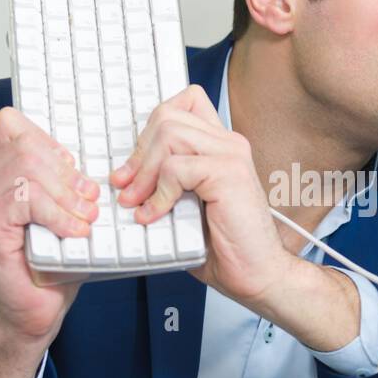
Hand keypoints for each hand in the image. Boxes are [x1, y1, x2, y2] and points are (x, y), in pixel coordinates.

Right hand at [0, 107, 100, 345]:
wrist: (33, 311)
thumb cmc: (50, 264)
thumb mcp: (64, 212)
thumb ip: (66, 183)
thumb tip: (95, 165)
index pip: (11, 125)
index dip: (48, 142)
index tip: (71, 171)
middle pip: (25, 145)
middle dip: (66, 173)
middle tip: (87, 200)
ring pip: (28, 171)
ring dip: (66, 195)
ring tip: (85, 216)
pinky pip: (27, 199)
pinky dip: (58, 214)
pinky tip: (74, 231)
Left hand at [108, 86, 362, 351]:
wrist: (256, 274)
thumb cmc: (224, 246)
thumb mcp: (185, 206)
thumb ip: (164, 182)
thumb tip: (122, 176)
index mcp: (220, 146)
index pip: (183, 103)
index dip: (150, 128)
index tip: (134, 167)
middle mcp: (229, 143)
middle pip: (168, 115)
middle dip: (138, 152)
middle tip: (126, 187)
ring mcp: (231, 155)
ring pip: (169, 134)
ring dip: (144, 171)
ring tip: (135, 202)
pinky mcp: (228, 174)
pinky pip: (175, 168)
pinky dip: (157, 194)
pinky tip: (154, 215)